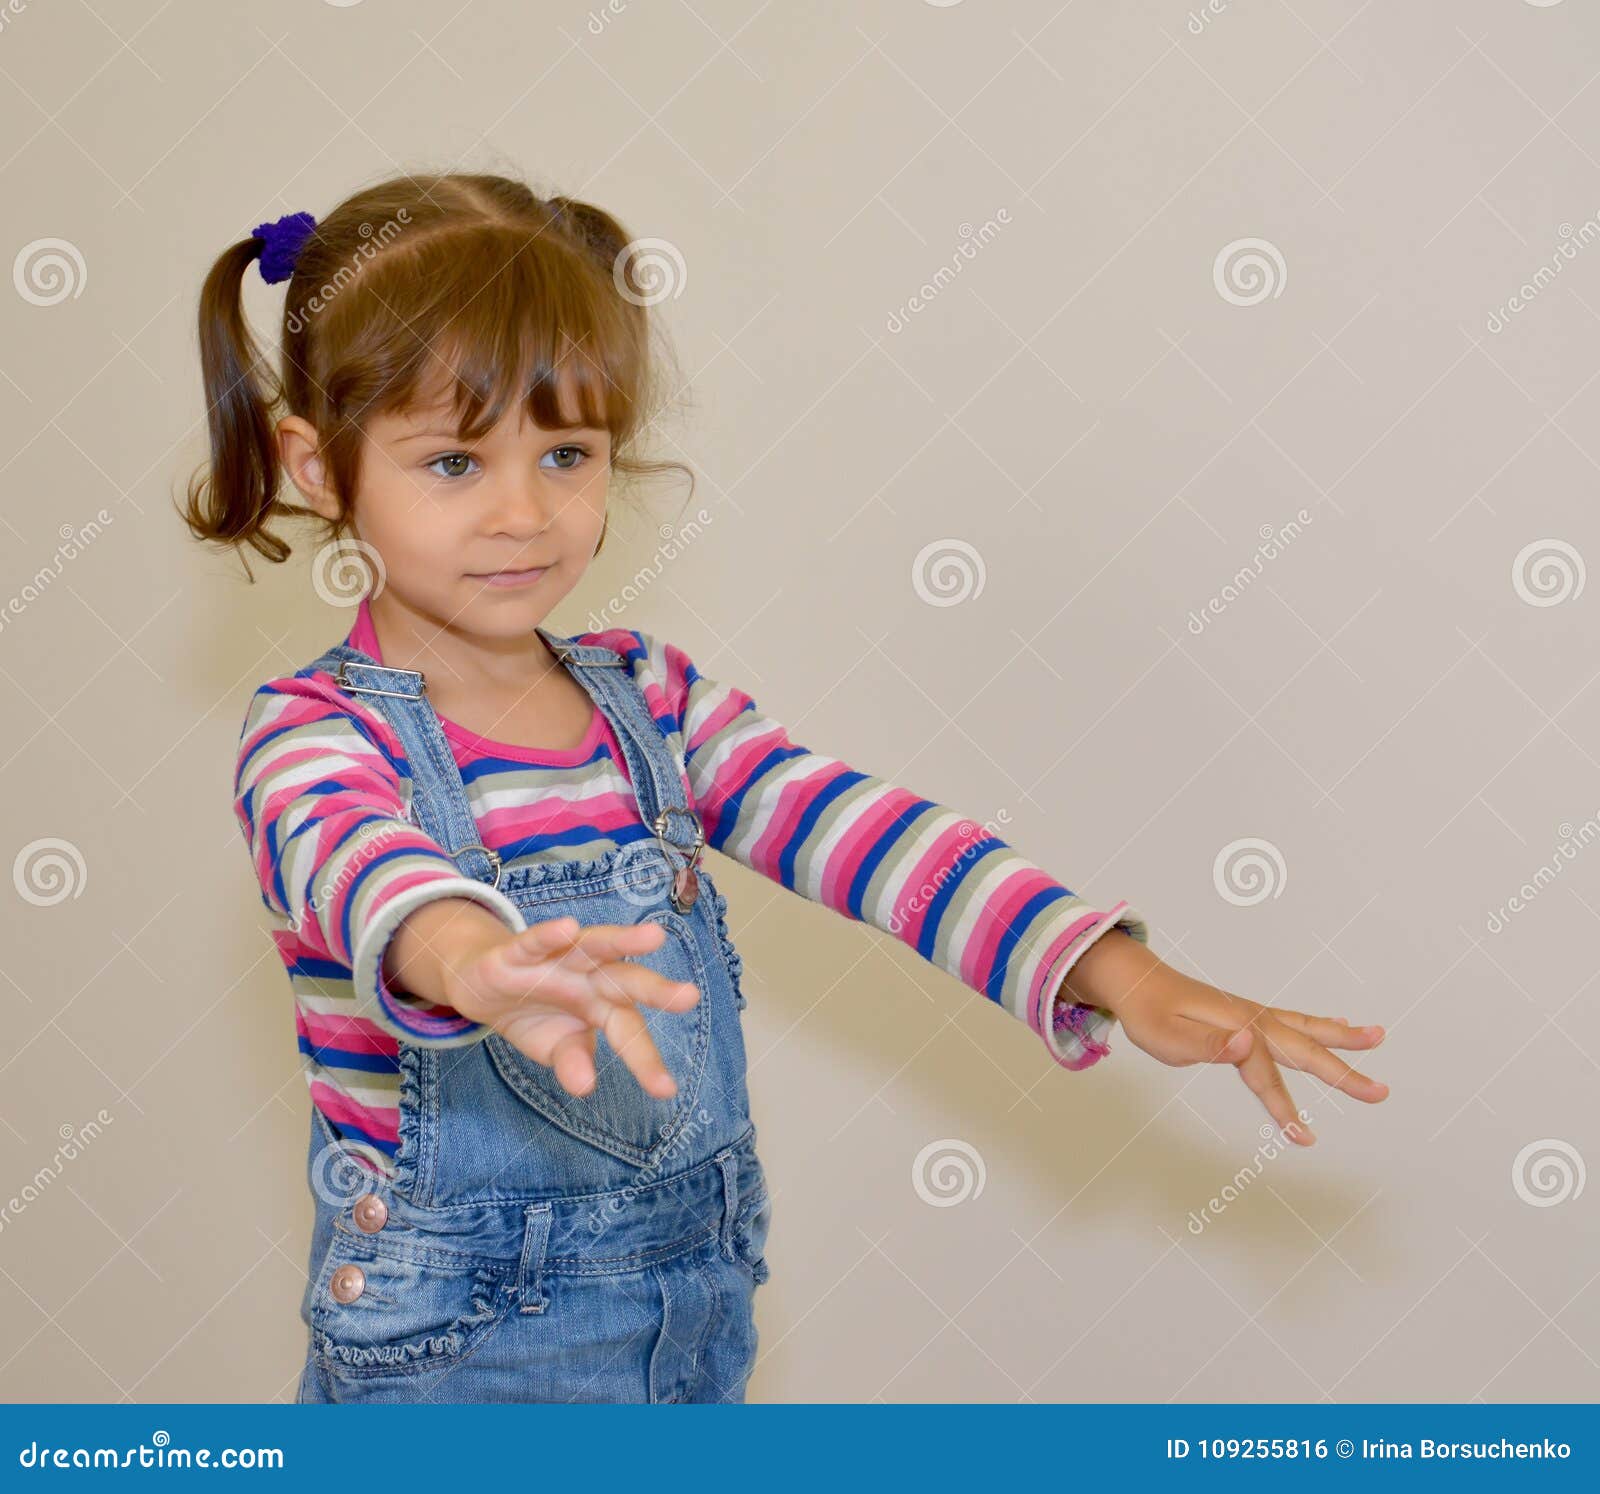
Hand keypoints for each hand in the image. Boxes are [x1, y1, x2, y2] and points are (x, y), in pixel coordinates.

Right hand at [440, 916, 701, 1100]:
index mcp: (603, 1004)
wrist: (484, 988)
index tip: (666, 1090)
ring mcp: (557, 960)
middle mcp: (589, 976)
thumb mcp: (554, 1047)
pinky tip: (567, 928)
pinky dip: (550, 935)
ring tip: (654, 936)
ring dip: (623, 940)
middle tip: (689, 996)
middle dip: (656, 988)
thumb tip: (585, 1087)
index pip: (630, 1032)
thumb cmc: (534, 1015)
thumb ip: (572, 1062)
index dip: (646, 1061)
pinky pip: (535, 941)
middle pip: (627, 980)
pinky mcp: (519, 952)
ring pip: (594, 945)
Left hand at [1061, 933, 1388, 1144]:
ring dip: (1343, 1037)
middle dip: (1343, 1073)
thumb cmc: (1149, 1015)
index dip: (1285, 1108)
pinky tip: (1340, 1023)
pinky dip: (1321, 1025)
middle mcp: (1253, 1019)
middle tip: (1381, 1092)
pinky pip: (1295, 1021)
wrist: (1138, 983)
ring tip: (1378, 1035)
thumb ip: (1208, 1046)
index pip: (1265, 1074)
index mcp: (1236, 1029)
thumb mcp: (1167, 1038)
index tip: (1306, 1140)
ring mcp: (1254, 1015)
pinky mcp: (1249, 1016)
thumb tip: (1248, 1045)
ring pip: (1307, 1028)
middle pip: (1304, 1049)